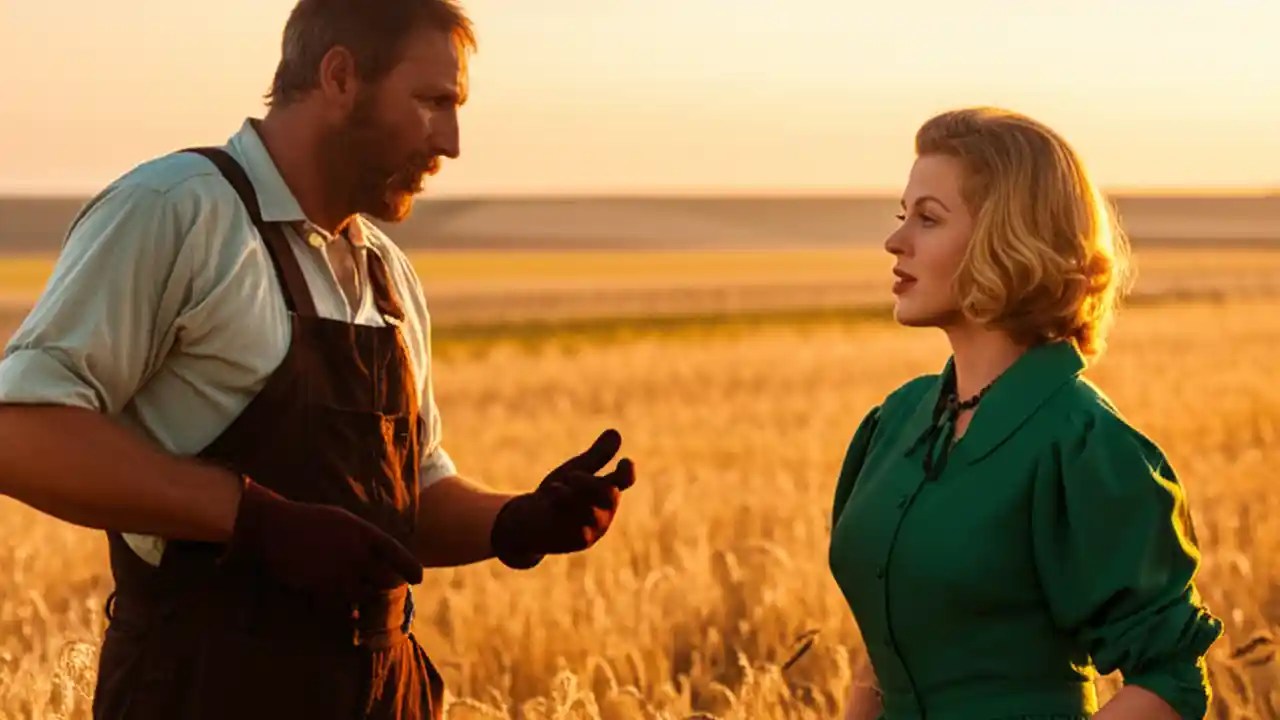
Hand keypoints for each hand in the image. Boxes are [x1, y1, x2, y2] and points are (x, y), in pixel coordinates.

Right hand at [221, 477, 423, 597]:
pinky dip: (348, 611)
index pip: (397, 553)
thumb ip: (363, 537)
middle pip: (386, 579)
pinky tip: (349, 613)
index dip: (410, 567)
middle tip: (390, 590)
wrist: (274, 527)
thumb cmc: (310, 520)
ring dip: (369, 598)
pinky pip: (343, 607)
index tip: (418, 579)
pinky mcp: (322, 589)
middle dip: (390, 586)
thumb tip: (380, 554)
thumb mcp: (343, 520)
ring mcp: (340, 573)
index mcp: (364, 533)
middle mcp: (357, 554)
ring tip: (368, 599)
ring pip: (366, 596)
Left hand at [490, 429, 636, 568]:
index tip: (624, 461)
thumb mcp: (575, 471)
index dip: (628, 471)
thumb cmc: (556, 494)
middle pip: (609, 493)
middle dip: (588, 482)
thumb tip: (616, 432)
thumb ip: (597, 456)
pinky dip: (562, 509)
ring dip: (570, 495)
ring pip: (591, 509)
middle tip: (570, 476)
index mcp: (607, 490)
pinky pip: (580, 527)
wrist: (530, 520)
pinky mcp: (581, 541)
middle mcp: (606, 511)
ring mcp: (595, 528)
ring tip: (554, 489)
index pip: (625, 479)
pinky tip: (549, 501)